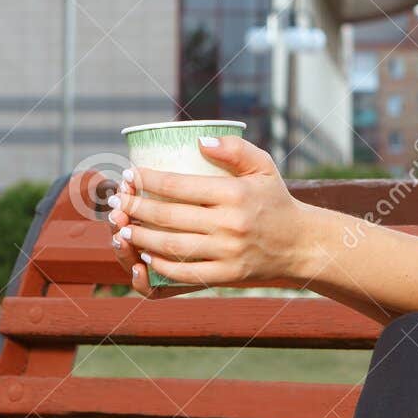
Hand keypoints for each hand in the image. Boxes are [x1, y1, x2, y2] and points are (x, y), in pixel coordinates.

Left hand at [106, 135, 314, 294]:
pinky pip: (185, 273)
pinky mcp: (227, 275)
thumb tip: (198, 142)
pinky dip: (160, 266)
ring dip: (141, 237)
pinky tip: (144, 255)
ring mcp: (227, 253)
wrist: (300, 243)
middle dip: (136, 208)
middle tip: (117, 201)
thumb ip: (234, 148)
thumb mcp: (262, 166)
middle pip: (169, 217)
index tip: (130, 175)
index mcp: (234, 194)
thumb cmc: (274, 199)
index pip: (179, 185)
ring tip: (122, 228)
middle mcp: (230, 224)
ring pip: (172, 246)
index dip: (148, 180)